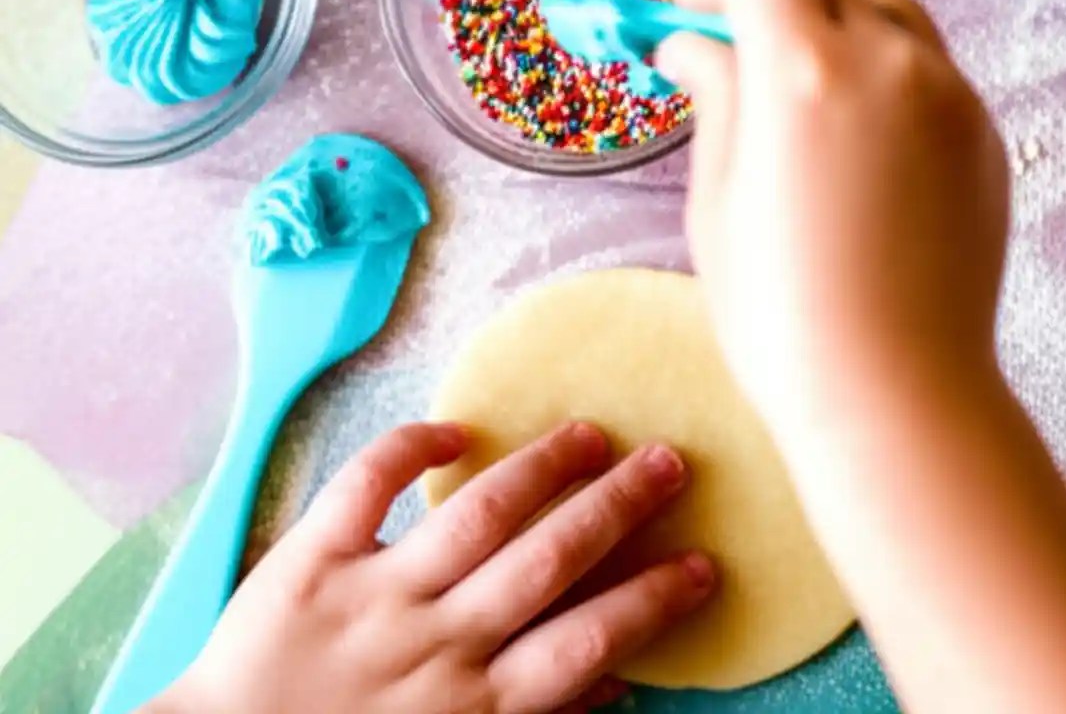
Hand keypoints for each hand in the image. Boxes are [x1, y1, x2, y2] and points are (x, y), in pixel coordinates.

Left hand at [146, 422, 714, 713]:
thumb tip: (616, 679)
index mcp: (476, 705)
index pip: (585, 642)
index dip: (651, 601)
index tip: (701, 564)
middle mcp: (437, 644)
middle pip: (546, 562)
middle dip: (616, 509)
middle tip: (668, 463)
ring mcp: (374, 596)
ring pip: (477, 514)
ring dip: (543, 468)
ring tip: (591, 434)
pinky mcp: (312, 558)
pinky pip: (366, 487)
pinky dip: (411, 448)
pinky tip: (455, 431)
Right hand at [658, 0, 1009, 425]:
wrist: (896, 394)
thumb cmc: (785, 318)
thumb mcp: (718, 206)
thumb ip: (714, 102)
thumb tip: (693, 46)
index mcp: (804, 73)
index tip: (683, 9)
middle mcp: (888, 62)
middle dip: (776, 2)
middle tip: (733, 44)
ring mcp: (949, 96)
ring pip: (887, 13)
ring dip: (834, 25)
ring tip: (794, 89)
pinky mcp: (983, 135)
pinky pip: (928, 69)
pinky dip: (882, 73)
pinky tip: (851, 138)